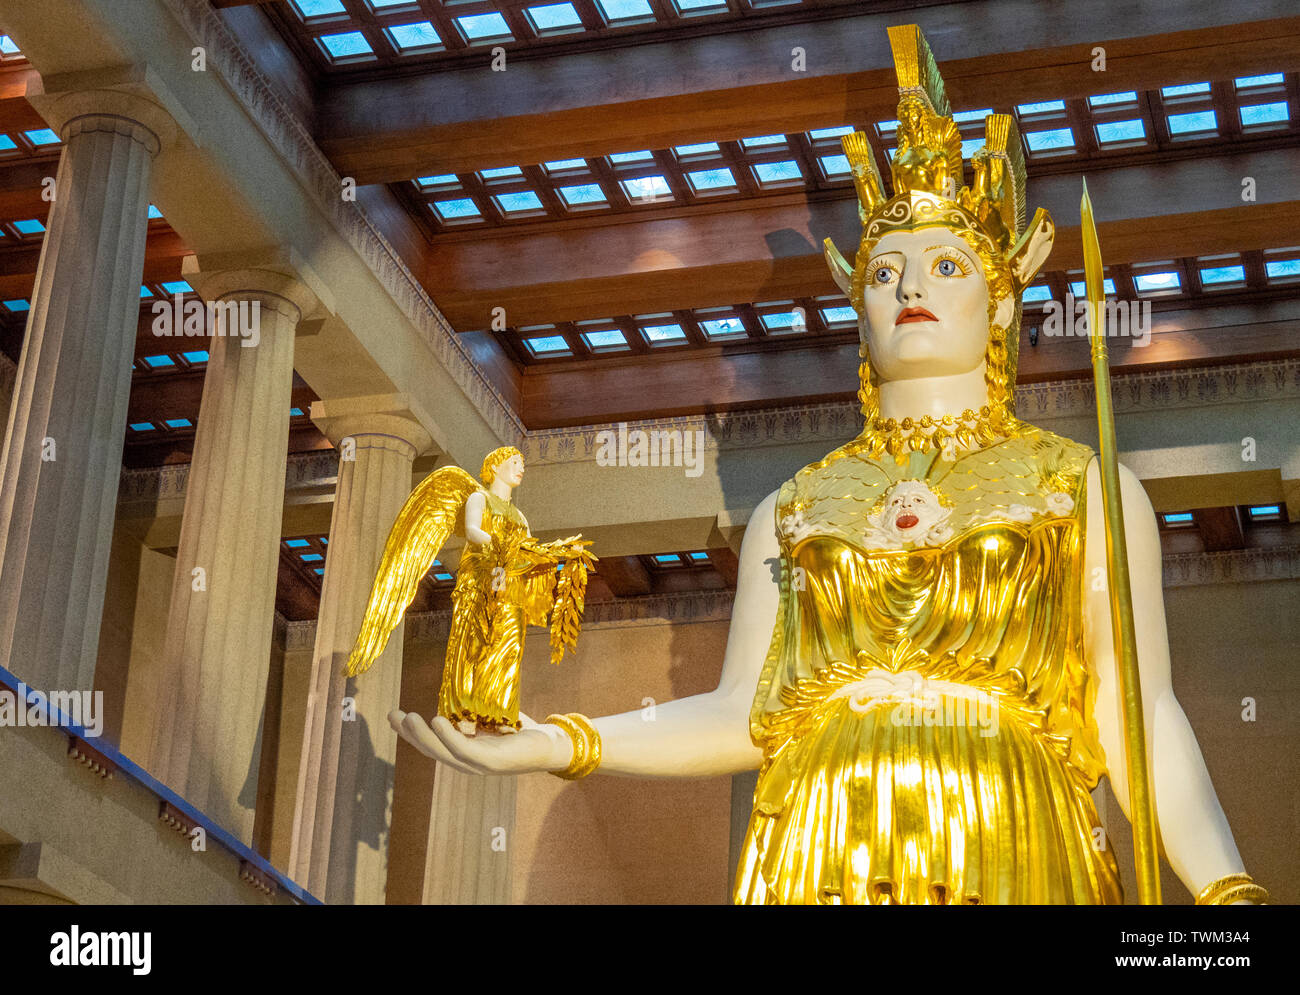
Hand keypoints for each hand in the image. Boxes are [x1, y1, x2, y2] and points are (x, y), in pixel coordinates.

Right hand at [389, 708, 570, 775]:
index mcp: (466, 753)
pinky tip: (438, 721)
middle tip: (393, 715)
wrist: (553, 745)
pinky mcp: (493, 763)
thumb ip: (472, 717)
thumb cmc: (521, 731)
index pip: (433, 745)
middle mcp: (469, 763)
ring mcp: (480, 765)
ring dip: (424, 736)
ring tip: (409, 717)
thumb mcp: (491, 720)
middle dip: (411, 735)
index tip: (394, 716)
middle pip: (433, 750)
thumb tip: (453, 709)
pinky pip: (465, 750)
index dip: (412, 734)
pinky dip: (449, 737)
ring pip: (444, 752)